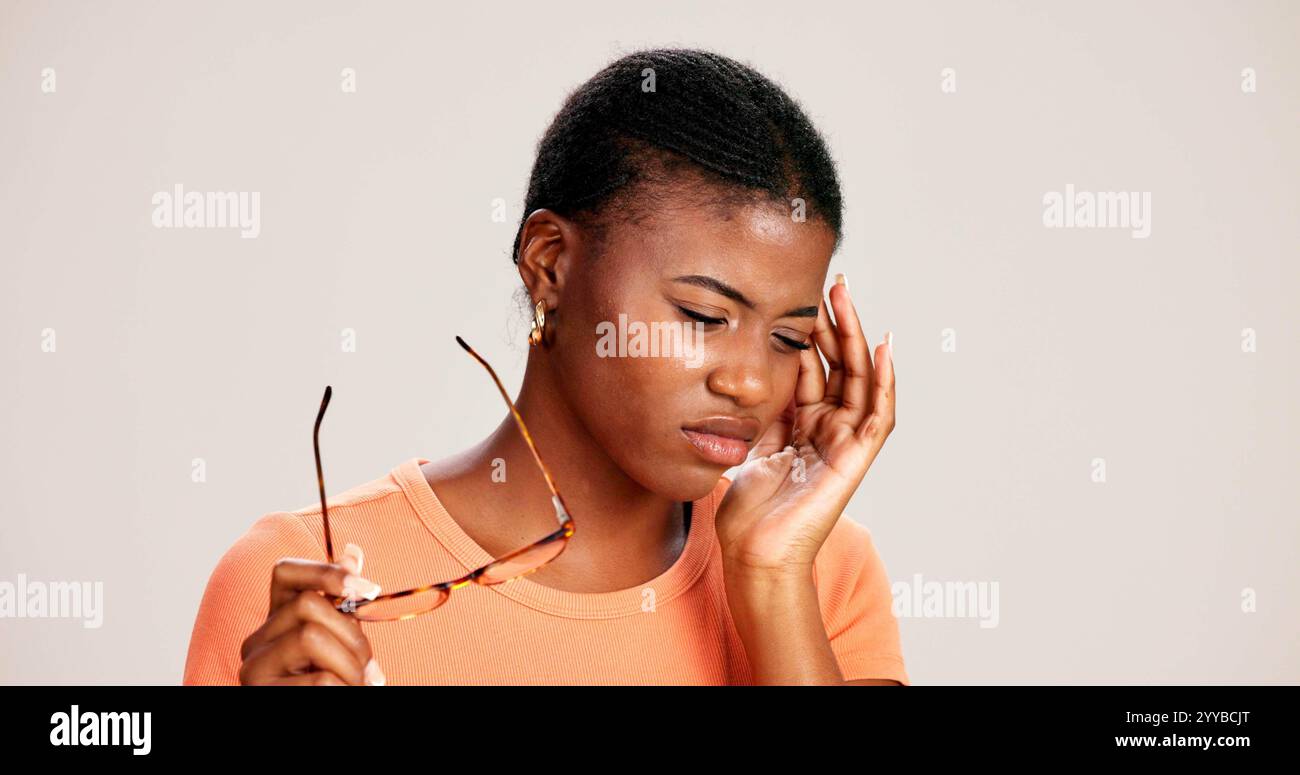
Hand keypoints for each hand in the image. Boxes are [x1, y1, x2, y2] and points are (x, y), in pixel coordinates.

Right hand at [239, 543, 385, 684]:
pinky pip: (320, 680)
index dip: (326, 570)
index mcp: (277, 621)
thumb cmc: (331, 687)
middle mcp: (256, 640)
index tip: (369, 588)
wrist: (318, 726)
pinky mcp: (260, 694)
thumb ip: (343, 603)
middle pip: (309, 605)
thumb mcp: (341, 642)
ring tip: (359, 686)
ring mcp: (253, 669)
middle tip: (369, 665)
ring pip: (312, 637)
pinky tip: (344, 698)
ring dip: (352, 665)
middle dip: (353, 632)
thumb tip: (354, 550)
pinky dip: (345, 690)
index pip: (285, 572)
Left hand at [714, 276, 894, 575]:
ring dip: (857, 338)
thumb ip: (761, 405)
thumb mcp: (748, 439)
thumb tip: (754, 366)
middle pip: (839, 365)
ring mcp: (845, 442)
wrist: (753, 549)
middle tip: (833, 284)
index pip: (812, 366)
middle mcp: (828, 427)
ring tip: (847, 300)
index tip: (802, 295)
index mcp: (803, 423)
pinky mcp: (855, 458)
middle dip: (837, 323)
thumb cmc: (746, 506)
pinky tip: (882, 348)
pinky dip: (883, 381)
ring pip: (859, 380)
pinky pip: (877, 414)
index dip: (810, 331)